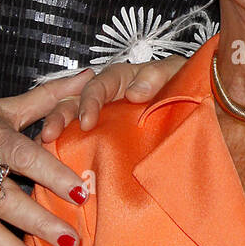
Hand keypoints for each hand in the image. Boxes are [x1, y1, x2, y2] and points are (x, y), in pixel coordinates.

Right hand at [39, 55, 187, 141]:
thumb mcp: (176, 73)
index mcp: (122, 81)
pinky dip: (65, 155)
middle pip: (75, 102)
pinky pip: (80, 146)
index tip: (87, 120)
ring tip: (45, 150)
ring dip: (55, 134)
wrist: (199, 111)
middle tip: (49, 135)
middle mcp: (106, 99)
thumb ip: (157, 76)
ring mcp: (103, 122)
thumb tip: (135, 92)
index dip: (90, 100)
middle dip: (60, 117)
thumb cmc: (184, 86)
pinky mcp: (104, 143)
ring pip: (70, 124)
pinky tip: (57, 172)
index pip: (100, 85)